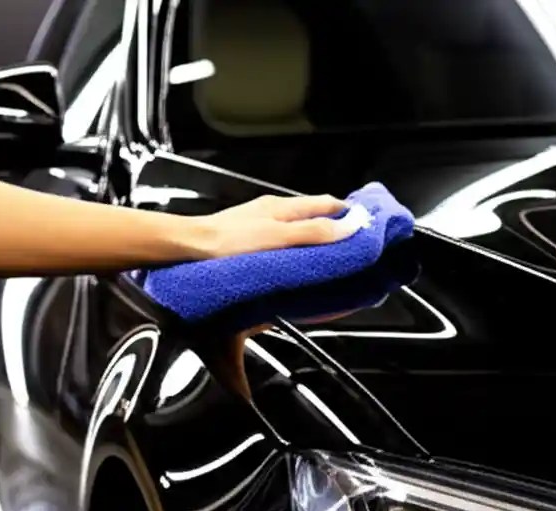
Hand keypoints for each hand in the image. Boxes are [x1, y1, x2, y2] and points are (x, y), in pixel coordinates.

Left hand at [191, 194, 354, 257]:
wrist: (189, 249)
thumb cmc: (231, 243)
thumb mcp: (280, 237)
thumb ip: (315, 232)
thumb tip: (351, 225)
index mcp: (283, 206)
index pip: (326, 203)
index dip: (348, 211)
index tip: (366, 223)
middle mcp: (273, 211)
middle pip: (313, 214)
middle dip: (334, 225)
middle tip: (353, 242)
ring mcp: (259, 224)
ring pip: (297, 227)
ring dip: (315, 237)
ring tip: (330, 254)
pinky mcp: (248, 240)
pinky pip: (282, 240)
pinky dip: (297, 247)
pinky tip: (296, 261)